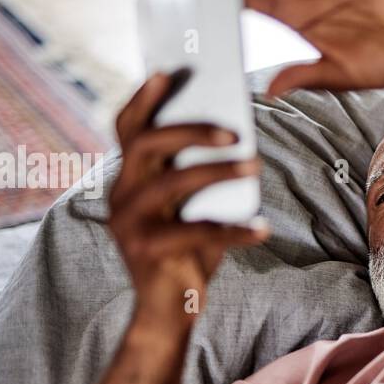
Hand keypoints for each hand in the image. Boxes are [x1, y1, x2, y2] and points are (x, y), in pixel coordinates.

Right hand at [108, 72, 268, 326]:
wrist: (169, 313)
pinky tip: (262, 228)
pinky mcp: (146, 252)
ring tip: (255, 166)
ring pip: (171, 183)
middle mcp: (121, 195)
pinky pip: (195, 232)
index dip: (143, 98)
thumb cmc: (188, 253)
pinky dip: (233, 229)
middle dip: (189, 130)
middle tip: (235, 130)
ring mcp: (128, 224)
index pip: (128, 129)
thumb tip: (235, 132)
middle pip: (146, 144)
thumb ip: (198, 173)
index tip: (167, 70)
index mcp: (130, 179)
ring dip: (217, 171)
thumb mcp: (193, 208)